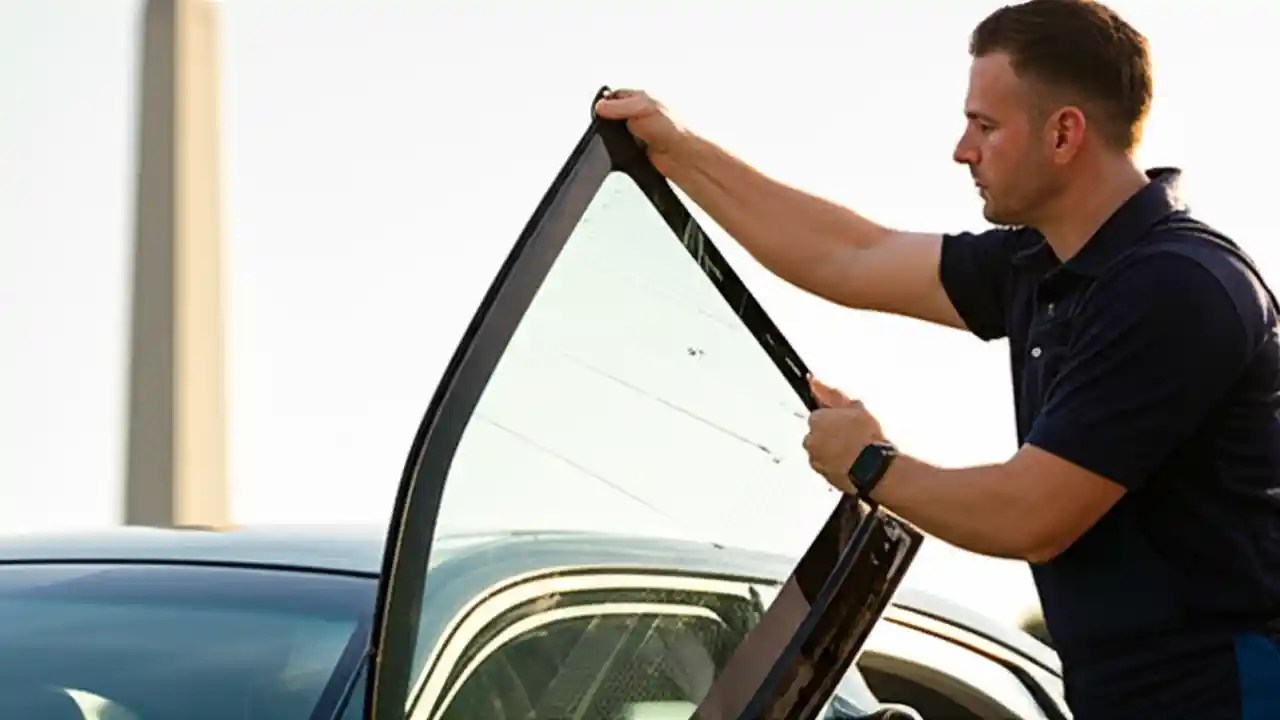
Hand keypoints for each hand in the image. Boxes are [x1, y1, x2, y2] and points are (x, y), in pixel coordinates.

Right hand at [593, 89, 690, 159]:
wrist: (684, 155)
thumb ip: (620, 107)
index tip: (599, 111)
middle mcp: (638, 112)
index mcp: (641, 97)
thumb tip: (600, 107)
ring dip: (614, 137)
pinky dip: (620, 149)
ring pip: (614, 133)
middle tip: (609, 126)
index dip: (605, 102)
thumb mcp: (643, 109)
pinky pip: (620, 148)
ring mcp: (637, 131)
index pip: (614, 96)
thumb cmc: (674, 127)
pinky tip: (626, 150)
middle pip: (612, 115)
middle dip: (608, 121)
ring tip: (622, 139)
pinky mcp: (636, 148)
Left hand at [803, 376, 886, 493]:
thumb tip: (814, 383)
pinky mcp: (822, 476)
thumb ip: (831, 395)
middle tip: (854, 438)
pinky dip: (836, 466)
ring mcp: (815, 459)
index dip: (836, 420)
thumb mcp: (855, 408)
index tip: (848, 424)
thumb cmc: (867, 438)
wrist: (875, 469)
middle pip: (819, 435)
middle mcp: (810, 440)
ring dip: (834, 451)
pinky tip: (853, 464)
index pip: (820, 416)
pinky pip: (827, 467)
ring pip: (822, 452)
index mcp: (816, 420)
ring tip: (856, 453)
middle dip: (832, 435)